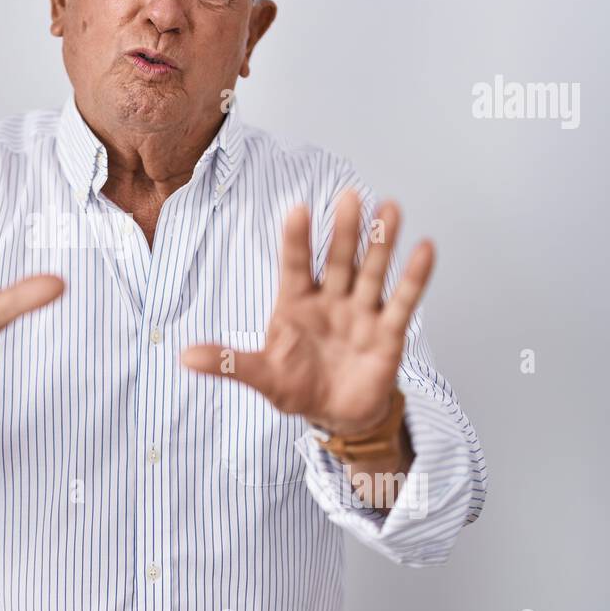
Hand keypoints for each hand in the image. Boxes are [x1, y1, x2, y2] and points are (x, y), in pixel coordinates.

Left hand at [180, 188, 434, 438]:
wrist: (335, 415)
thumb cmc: (296, 387)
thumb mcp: (261, 376)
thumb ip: (228, 364)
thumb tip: (185, 357)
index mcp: (296, 303)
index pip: (295, 265)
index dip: (296, 239)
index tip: (296, 208)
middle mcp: (330, 300)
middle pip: (337, 260)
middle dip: (344, 231)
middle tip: (349, 195)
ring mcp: (361, 313)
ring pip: (371, 272)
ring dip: (381, 243)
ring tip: (390, 208)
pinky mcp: (388, 333)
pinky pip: (403, 302)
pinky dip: (414, 278)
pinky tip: (424, 248)